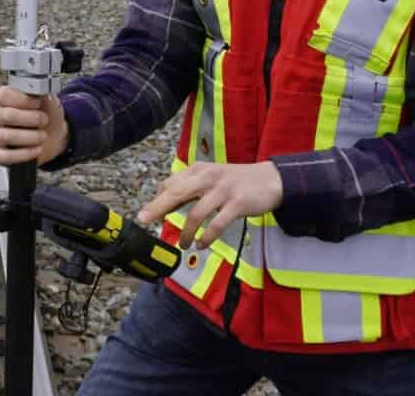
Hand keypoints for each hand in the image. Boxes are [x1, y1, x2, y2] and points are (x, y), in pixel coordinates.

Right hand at [0, 85, 68, 166]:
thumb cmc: (46, 114)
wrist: (54, 135)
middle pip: (3, 116)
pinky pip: (4, 157)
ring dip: (29, 137)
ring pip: (4, 136)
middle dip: (29, 119)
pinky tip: (36, 149)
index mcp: (4, 99)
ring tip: (43, 136)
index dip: (22, 100)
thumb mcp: (46, 99)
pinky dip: (24, 154)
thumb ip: (40, 92)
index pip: (2, 95)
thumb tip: (37, 90)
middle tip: (44, 120)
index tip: (38, 103)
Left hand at [137, 161, 283, 249]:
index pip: (172, 183)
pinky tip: (202, 244)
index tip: (147, 214)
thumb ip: (190, 187)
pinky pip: (216, 224)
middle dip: (158, 207)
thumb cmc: (235, 182)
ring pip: (196, 213)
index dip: (158, 199)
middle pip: (177, 192)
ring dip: (186, 232)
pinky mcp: (237, 204)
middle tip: (144, 220)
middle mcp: (208, 177)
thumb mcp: (211, 178)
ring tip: (184, 244)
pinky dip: (206, 238)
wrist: (269, 180)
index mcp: (199, 170)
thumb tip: (165, 201)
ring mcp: (223, 190)